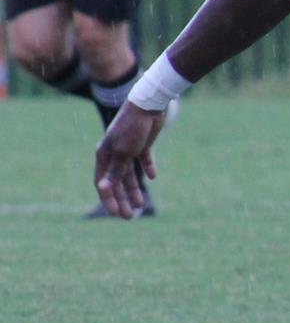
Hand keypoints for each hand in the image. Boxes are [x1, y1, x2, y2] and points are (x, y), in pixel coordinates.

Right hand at [94, 102, 167, 217]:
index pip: (103, 183)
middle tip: (130, 217)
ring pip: (130, 174)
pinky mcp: (142, 143)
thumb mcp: (123, 153)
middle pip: (117, 182)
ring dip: (135, 189)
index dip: (109, 199)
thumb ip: (114, 171)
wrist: (148, 105)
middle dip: (122, 200)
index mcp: (104, 156)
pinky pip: (143, 160)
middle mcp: (114, 154)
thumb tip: (103, 188)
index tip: (116, 214)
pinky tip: (153, 177)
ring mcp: (128, 148)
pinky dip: (148, 168)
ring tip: (141, 204)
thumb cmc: (132, 129)